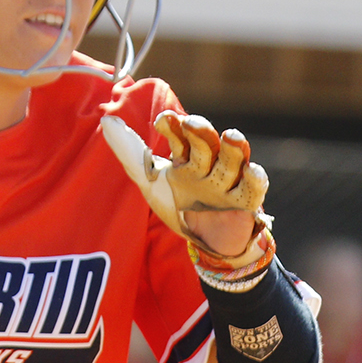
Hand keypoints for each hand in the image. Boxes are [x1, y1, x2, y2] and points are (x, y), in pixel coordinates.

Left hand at [100, 112, 274, 270]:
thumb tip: (106, 120)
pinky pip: (253, 189)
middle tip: (191, 122)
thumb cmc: (179, 205)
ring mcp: (228, 183)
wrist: (205, 242)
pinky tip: (251, 171)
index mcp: (187, 158)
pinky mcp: (246, 203)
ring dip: (234, 149)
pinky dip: (255, 180)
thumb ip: (130, 153)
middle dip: (201, 132)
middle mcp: (209, 166)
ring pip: (233, 161)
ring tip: (231, 136)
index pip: (180, 137)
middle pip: (207, 144)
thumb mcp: (151, 181)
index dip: (173, 127)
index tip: (162, 120)